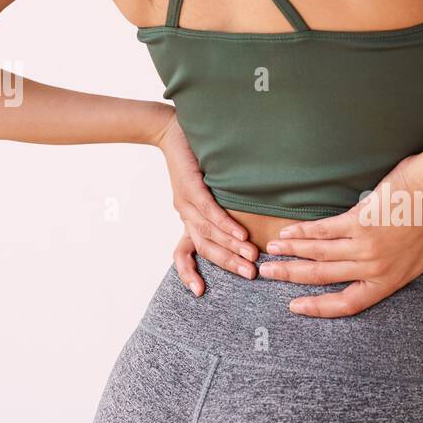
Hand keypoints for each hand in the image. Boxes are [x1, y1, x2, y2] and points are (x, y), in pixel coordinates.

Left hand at [155, 112, 257, 294]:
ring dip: (231, 248)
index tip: (199, 292)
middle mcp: (184, 214)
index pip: (185, 252)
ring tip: (251, 258)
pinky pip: (210, 211)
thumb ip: (221, 208)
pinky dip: (226, 225)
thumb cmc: (194, 159)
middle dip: (228, 263)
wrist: (171, 130)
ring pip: (209, 233)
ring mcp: (186, 202)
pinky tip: (241, 235)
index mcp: (188, 218)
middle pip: (205, 248)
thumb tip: (248, 224)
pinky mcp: (191, 186)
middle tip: (250, 275)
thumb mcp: (207, 189)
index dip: (189, 273)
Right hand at [259, 157, 422, 317]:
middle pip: (323, 278)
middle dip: (291, 278)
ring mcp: (364, 244)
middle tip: (266, 275)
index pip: (348, 303)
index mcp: (390, 279)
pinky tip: (286, 234)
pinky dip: (302, 234)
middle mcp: (374, 267)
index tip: (296, 307)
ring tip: (269, 255)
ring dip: (290, 255)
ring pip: (317, 256)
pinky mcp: (359, 220)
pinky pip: (322, 231)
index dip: (320, 308)